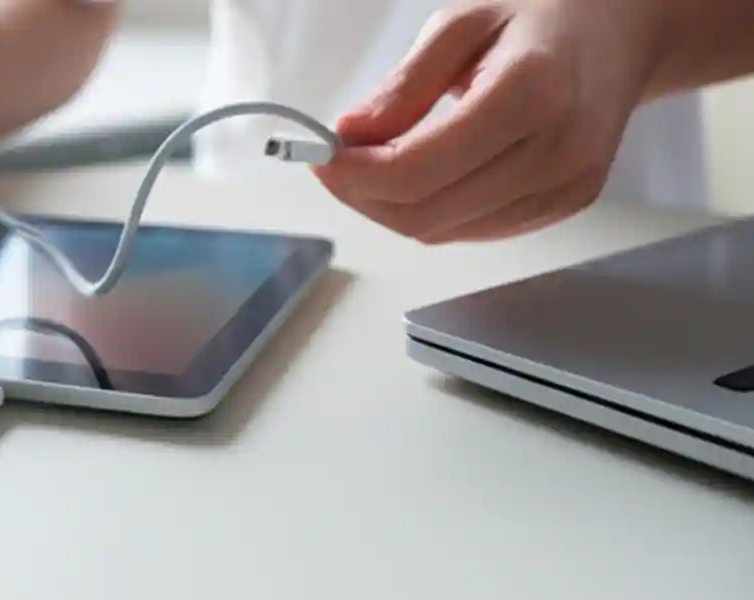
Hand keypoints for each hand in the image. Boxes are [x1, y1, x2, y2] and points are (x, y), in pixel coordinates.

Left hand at [314, 0, 663, 243]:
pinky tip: (422, 173)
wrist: (623, 30)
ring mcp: (565, 187)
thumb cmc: (543, 14)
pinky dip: (431, 211)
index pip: (418, 170)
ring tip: (375, 162)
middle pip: (425, 214)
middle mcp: (556, 152)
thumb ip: (403, 87)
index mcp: (531, 93)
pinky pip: (473, 230)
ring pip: (444, 232)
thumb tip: (349, 135)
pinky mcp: (564, 205)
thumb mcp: (461, 23)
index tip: (321, 154)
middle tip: (335, 163)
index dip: (355, 174)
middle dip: (363, 196)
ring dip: (391, 208)